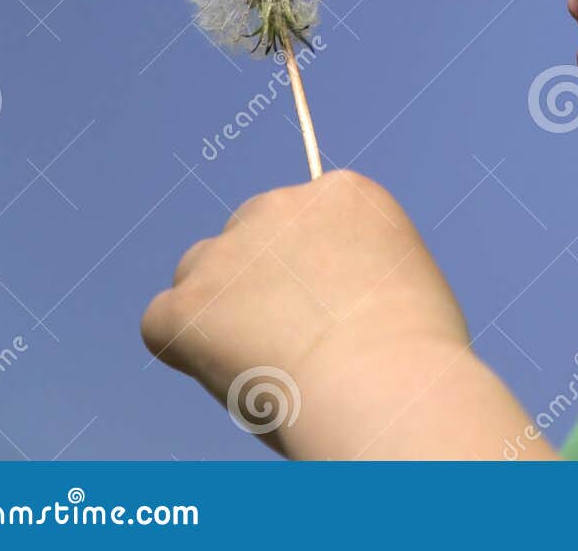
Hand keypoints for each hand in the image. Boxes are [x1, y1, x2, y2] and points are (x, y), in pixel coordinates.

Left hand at [142, 169, 535, 457]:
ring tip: (269, 367)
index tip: (332, 312)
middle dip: (259, 286)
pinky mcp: (188, 301)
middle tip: (297, 346)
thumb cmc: (414, 358)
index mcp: (344, 193)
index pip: (302, 222)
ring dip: (220, 312)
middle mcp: (282, 204)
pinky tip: (232, 377)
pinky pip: (163, 323)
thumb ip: (353, 272)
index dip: (311, 273)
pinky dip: (186, 352)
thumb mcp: (400, 282)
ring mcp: (230, 250)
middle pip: (247, 238)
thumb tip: (322, 305)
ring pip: (201, 276)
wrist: (386, 385)